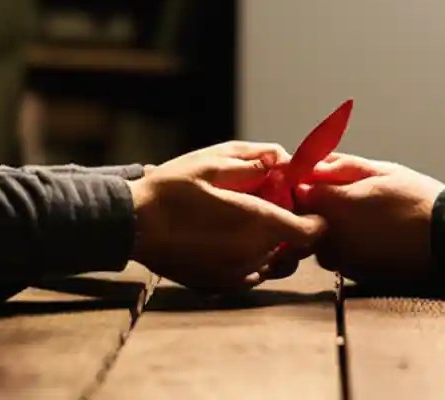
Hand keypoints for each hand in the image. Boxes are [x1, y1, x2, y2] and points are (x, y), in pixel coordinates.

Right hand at [127, 141, 326, 291]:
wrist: (132, 225)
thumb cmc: (171, 190)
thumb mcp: (212, 162)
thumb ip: (253, 159)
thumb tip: (281, 158)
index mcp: (257, 224)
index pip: (311, 231)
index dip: (312, 216)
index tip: (297, 201)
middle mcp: (253, 256)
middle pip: (296, 250)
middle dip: (293, 229)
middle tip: (272, 205)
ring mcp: (236, 275)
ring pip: (275, 265)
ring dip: (274, 247)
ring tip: (249, 223)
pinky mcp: (219, 286)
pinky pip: (252, 276)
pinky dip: (252, 260)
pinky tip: (231, 240)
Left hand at [294, 154, 444, 282]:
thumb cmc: (417, 198)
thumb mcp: (382, 170)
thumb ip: (343, 166)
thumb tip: (316, 166)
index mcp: (335, 205)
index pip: (299, 191)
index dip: (308, 183)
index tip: (322, 180)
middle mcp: (331, 236)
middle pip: (307, 218)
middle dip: (320, 207)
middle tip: (350, 198)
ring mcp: (342, 260)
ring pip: (321, 241)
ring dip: (333, 229)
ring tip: (366, 219)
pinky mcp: (355, 275)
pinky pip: (339, 257)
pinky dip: (348, 247)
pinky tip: (373, 238)